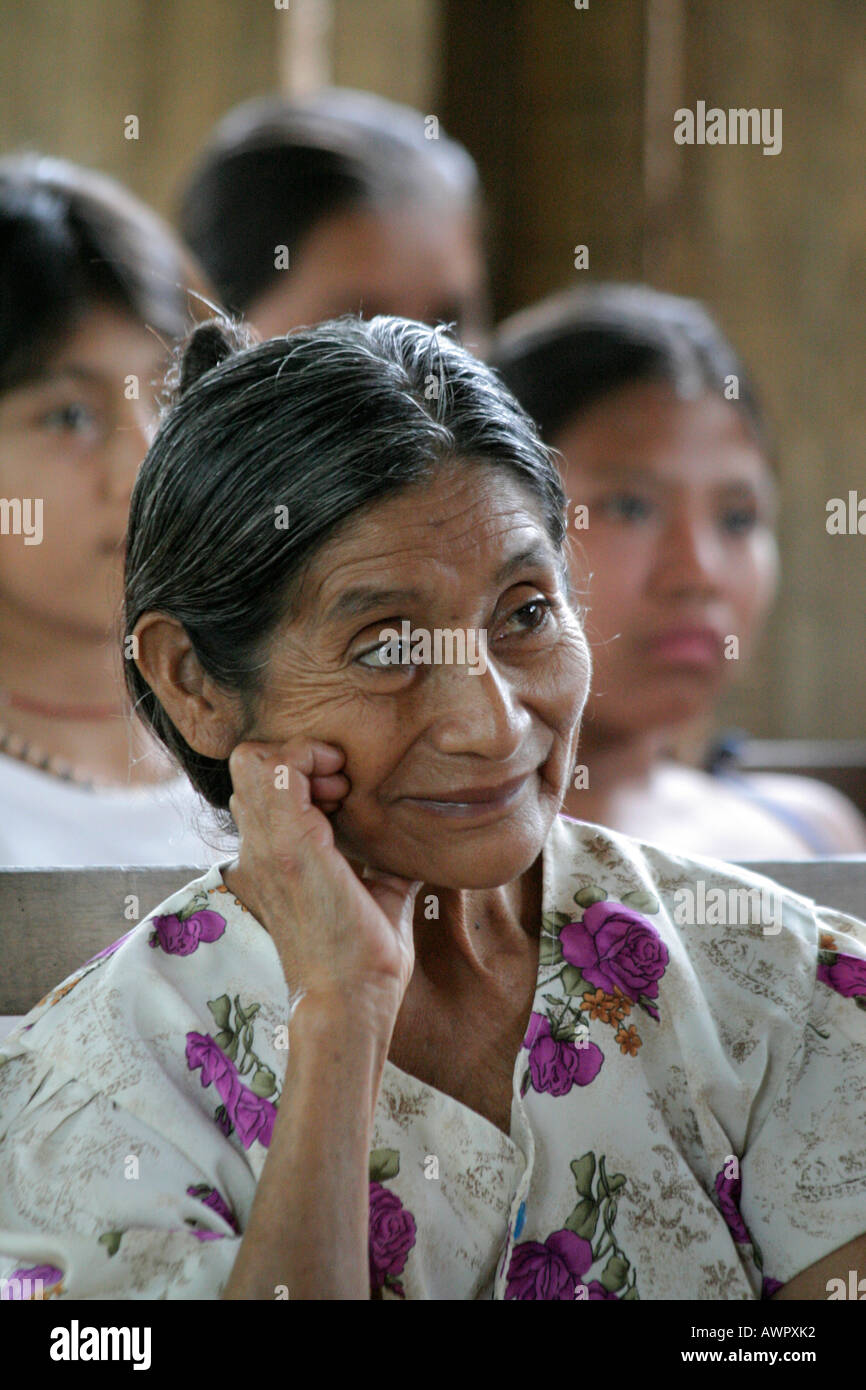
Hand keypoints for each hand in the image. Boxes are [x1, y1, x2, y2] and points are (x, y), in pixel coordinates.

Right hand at [225, 737, 420, 1029]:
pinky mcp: (289, 846)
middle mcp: (260, 847)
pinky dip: (309, 761)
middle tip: (340, 785)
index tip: (344, 794)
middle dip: (298, 756)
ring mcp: (268, 845)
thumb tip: (420, 846)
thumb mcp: (375, 893)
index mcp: (273, 857)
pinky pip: (277, 769)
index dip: (301, 772)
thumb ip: (382, 863)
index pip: (260, 785)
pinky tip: (341, 792)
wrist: (350, 1000)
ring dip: (303, 757)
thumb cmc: (363, 959)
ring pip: (254, 758)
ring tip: (339, 788)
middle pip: (249, 764)